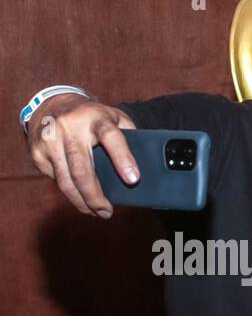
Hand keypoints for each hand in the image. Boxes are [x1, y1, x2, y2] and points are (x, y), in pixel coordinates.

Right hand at [27, 93, 138, 217]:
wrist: (52, 103)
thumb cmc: (91, 116)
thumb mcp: (114, 117)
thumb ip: (130, 136)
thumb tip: (149, 166)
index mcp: (95, 118)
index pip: (111, 138)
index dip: (123, 159)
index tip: (133, 180)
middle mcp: (69, 128)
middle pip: (82, 169)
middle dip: (95, 196)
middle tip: (107, 212)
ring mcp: (50, 140)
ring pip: (66, 180)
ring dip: (82, 202)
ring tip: (96, 212)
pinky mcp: (38, 152)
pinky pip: (55, 180)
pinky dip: (69, 192)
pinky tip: (80, 197)